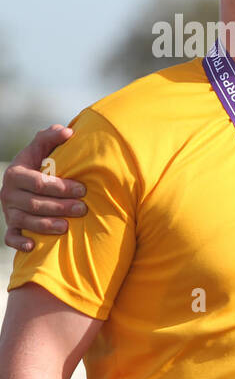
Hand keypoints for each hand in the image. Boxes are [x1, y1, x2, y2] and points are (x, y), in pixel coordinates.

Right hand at [2, 125, 83, 251]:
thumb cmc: (40, 163)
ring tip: (66, 227)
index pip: (38, 182)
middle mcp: (9, 193)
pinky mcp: (11, 226)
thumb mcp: (42, 148)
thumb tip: (68, 132)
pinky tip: (33, 246)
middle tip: (82, 209)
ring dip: (46, 225)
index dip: (60, 187)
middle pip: (34, 203)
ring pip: (25, 221)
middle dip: (59, 207)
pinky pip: (11, 237)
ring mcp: (9, 211)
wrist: (26, 180)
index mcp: (16, 173)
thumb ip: (51, 137)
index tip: (82, 189)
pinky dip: (19, 243)